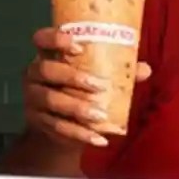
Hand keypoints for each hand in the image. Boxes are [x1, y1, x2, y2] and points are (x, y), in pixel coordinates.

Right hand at [22, 28, 151, 147]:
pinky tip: (98, 139)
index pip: (41, 39)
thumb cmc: (82, 91)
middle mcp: (35, 74)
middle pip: (46, 70)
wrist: (63, 127)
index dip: (55, 39)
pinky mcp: (37, 121)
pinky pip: (56, 126)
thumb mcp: (98, 78)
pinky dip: (79, 133)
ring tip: (100, 115)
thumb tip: (145, 69)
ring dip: (76, 108)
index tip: (78, 47)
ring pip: (50, 100)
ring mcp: (32, 98)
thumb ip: (119, 71)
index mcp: (49, 55)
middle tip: (100, 86)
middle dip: (73, 77)